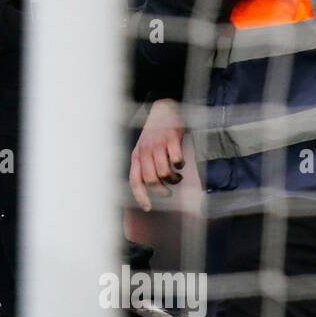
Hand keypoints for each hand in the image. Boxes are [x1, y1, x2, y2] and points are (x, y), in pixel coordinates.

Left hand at [129, 98, 185, 212]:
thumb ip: (145, 165)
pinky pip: (177, 160)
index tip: (148, 207)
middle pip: (152, 180)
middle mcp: (145, 151)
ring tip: (177, 175)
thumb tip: (153, 187)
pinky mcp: (171, 139)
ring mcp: (158, 145)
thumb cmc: (155, 134)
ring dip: (173, 179)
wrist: (163, 109)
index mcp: (136, 156)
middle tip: (170, 190)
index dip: (140, 196)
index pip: (135, 181)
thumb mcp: (144, 149)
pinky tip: (180, 162)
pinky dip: (180, 165)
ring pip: (165, 173)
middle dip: (163, 190)